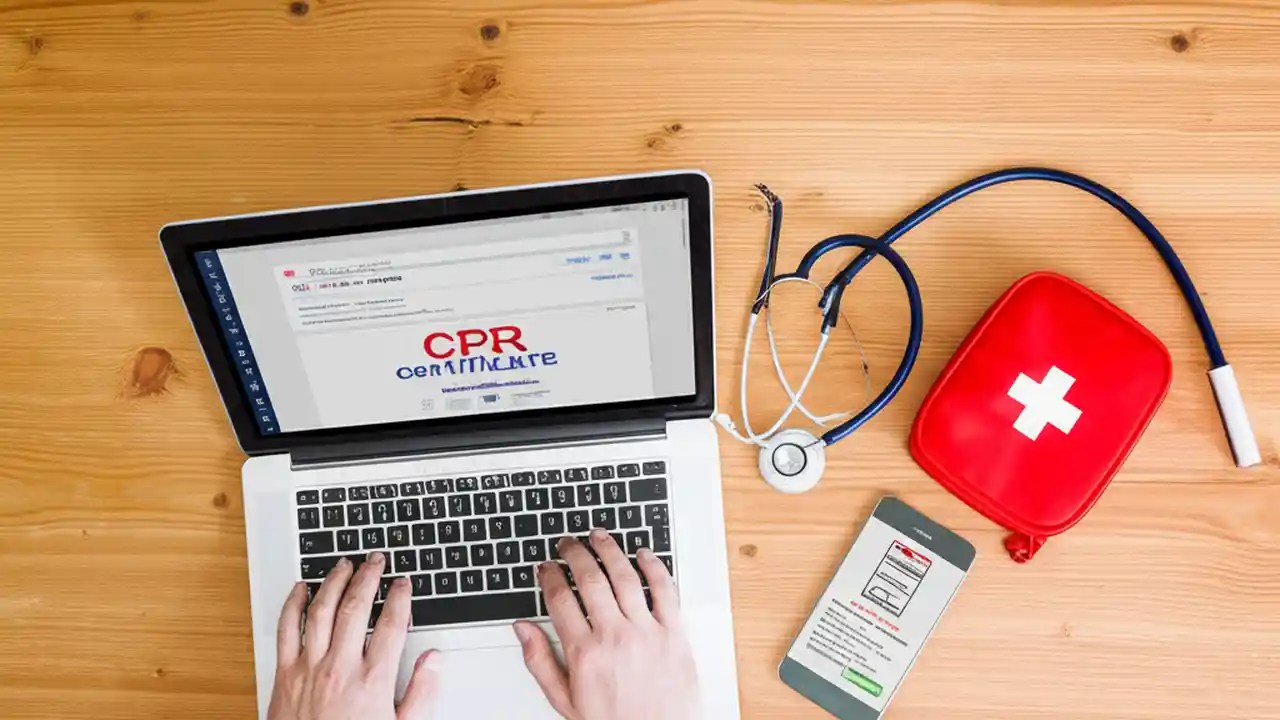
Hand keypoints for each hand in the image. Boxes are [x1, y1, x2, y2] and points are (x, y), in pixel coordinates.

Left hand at [269, 552, 439, 719]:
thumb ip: (422, 694)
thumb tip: (434, 661)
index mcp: (373, 681)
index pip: (392, 624)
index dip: (400, 598)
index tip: (403, 584)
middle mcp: (340, 668)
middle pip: (356, 608)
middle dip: (368, 577)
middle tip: (376, 561)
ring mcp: (309, 669)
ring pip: (321, 611)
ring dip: (333, 582)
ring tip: (343, 565)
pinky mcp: (284, 676)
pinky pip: (286, 629)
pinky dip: (293, 604)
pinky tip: (300, 589)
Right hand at [514, 529, 698, 719]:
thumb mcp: (565, 702)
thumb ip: (540, 662)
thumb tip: (523, 630)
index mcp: (584, 653)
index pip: (560, 599)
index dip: (550, 576)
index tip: (546, 567)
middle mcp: (614, 637)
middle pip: (590, 579)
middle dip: (575, 553)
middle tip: (568, 543)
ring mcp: (646, 632)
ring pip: (624, 576)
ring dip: (609, 550)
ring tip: (599, 536)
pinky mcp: (675, 633)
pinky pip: (664, 590)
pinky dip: (654, 567)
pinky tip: (643, 554)